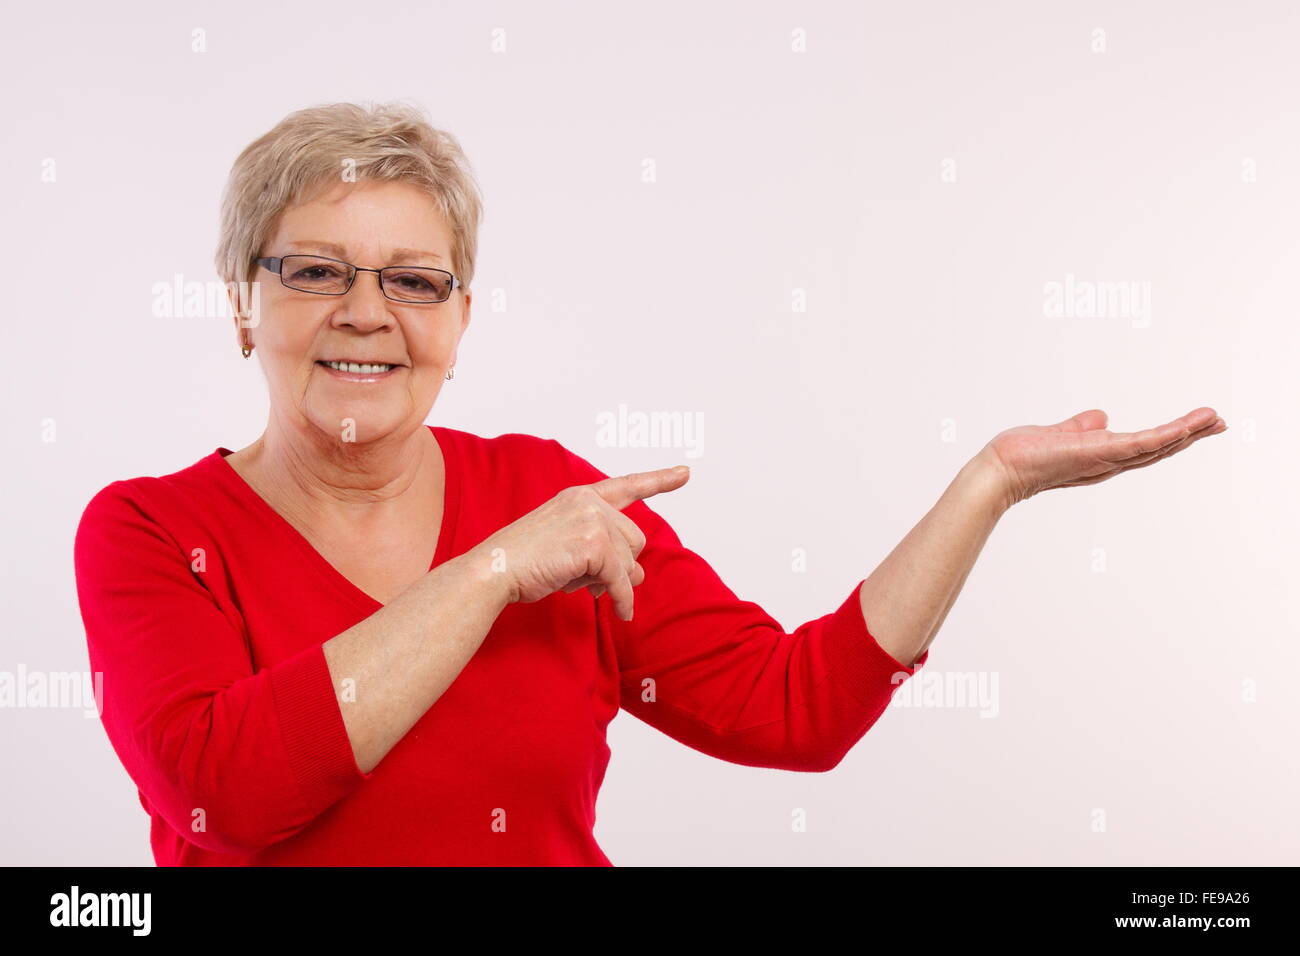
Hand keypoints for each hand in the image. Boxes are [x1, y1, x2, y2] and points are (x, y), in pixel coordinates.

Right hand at [467, 465, 690, 620]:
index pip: (627, 485)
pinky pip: (620, 579)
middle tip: (596, 583)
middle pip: (633, 538)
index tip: (685, 474)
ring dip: (615, 582)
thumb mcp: (569, 550)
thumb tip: (641, 575)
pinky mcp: (593, 544)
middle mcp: (588, 501)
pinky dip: (620, 598)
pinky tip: (619, 611)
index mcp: (580, 496)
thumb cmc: (525, 562)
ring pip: (629, 560)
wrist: (495, 570)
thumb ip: (605, 553)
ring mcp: (591, 520)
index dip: (658, 480)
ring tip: (587, 588)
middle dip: (622, 565)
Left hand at [978, 407, 1226, 507]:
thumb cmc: (1020, 455)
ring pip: (1154, 447)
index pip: (1143, 447)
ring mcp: (1104, 460)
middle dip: (1189, 436)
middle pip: (1157, 449)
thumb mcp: (1058, 434)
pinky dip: (1164, 436)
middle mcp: (1107, 463)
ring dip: (1186, 433)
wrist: (999, 470)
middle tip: (1219, 422)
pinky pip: (1138, 444)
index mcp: (1100, 457)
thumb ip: (1080, 427)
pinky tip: (1185, 427)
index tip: (1196, 425)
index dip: (1170, 437)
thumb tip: (1100, 417)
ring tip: (1214, 419)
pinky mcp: (1098, 453)